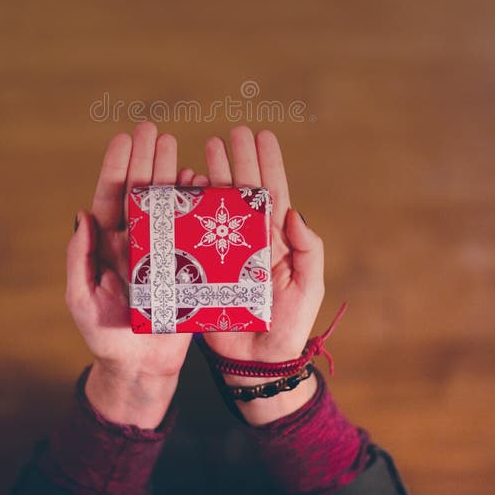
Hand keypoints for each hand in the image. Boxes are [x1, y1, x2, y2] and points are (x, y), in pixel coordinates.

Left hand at [65, 122, 191, 427]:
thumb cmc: (104, 337)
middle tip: (154, 129)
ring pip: (167, 203)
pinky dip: (197, 205)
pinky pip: (193, 229)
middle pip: (141, 190)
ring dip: (172, 175)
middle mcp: (136, 239)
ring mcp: (162, 249)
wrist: (141, 368)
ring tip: (178, 147)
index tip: (124, 137)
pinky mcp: (186, 264)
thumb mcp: (81, 300)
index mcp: (109, 244)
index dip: (117, 165)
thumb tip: (80, 215)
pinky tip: (201, 183)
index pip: (111, 196)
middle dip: (147, 158)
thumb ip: (78, 260)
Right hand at [196, 127, 325, 423]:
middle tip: (233, 131)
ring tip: (208, 147)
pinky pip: (194, 231)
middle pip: (243, 189)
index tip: (262, 134)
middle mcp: (250, 238)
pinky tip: (186, 184)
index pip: (272, 192)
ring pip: (218, 204)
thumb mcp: (308, 287)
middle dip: (239, 158)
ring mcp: (225, 250)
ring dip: (214, 175)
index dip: (268, 163)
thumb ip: (309, 250)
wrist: (257, 363)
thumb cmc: (288, 326)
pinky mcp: (204, 267)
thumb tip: (297, 213)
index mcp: (276, 240)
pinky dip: (190, 207)